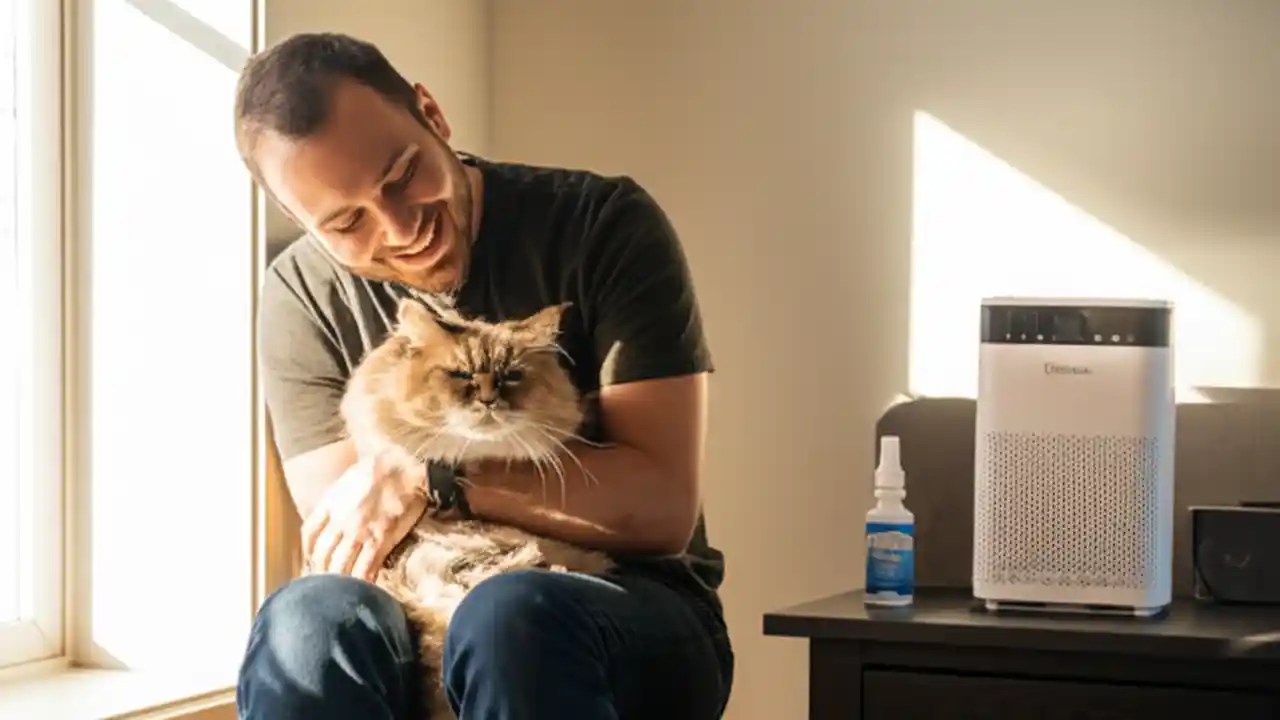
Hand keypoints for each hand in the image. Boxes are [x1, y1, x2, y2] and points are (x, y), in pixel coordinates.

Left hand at [301, 453, 427, 581]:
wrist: (405, 468)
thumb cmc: (379, 467)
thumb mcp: (347, 477)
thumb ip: (336, 497)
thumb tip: (333, 511)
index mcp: (330, 503)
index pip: (309, 533)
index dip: (307, 550)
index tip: (309, 558)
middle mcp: (340, 521)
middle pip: (322, 554)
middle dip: (320, 571)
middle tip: (321, 584)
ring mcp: (359, 532)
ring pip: (340, 565)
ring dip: (338, 581)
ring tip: (338, 593)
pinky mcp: (380, 540)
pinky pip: (366, 567)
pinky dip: (362, 581)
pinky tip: (361, 590)